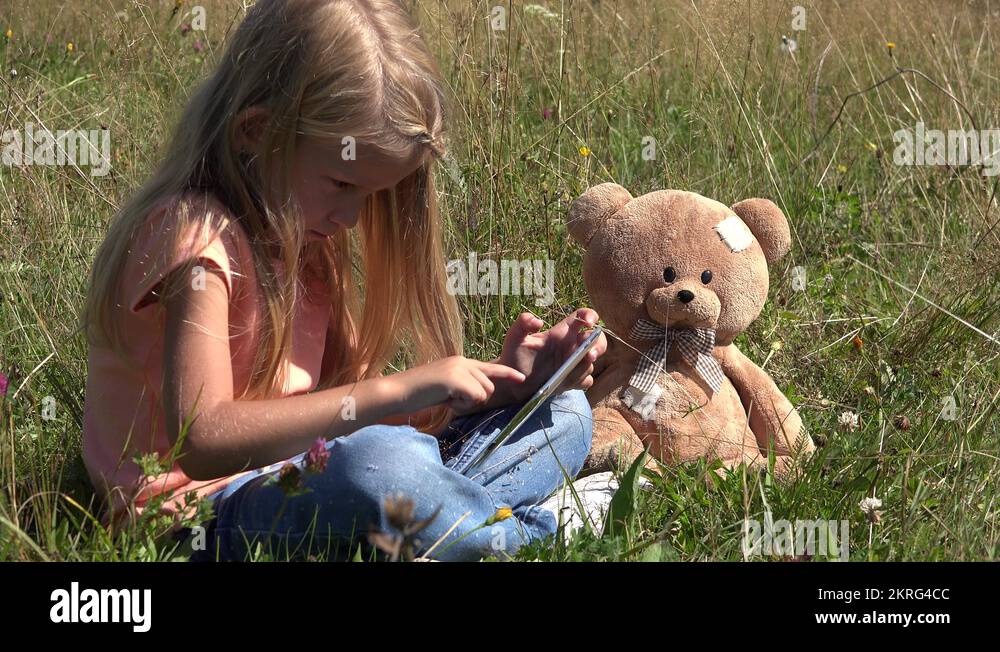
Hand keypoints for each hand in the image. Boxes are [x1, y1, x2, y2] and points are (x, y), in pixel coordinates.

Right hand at [398, 355, 525, 416]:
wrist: (398, 391)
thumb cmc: (419, 393)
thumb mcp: (445, 387)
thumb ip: (462, 386)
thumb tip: (478, 394)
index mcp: (460, 362)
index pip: (489, 367)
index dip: (507, 374)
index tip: (521, 378)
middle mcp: (462, 361)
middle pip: (489, 386)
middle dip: (475, 399)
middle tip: (451, 399)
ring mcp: (459, 368)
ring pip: (483, 392)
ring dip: (467, 402)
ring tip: (447, 398)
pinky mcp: (456, 378)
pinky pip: (474, 397)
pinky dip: (461, 404)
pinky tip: (445, 399)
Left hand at [490, 307, 607, 405]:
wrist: (511, 382)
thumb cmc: (513, 357)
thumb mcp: (514, 338)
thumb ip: (522, 323)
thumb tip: (538, 322)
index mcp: (561, 333)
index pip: (582, 316)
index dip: (590, 315)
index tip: (589, 322)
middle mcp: (570, 346)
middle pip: (596, 339)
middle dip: (598, 345)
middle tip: (588, 354)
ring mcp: (573, 364)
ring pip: (590, 362)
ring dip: (584, 366)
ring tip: (569, 371)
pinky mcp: (572, 380)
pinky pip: (586, 380)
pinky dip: (581, 380)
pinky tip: (567, 382)